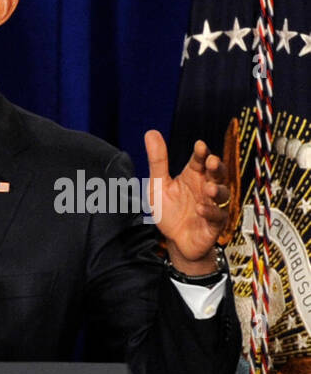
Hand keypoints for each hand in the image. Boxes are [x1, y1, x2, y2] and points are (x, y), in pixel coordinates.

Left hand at [144, 130, 229, 271]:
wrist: (174, 241)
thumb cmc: (169, 211)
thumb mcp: (158, 185)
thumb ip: (158, 161)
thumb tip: (151, 132)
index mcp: (193, 176)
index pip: (200, 160)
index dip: (201, 153)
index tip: (200, 146)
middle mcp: (206, 187)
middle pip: (217, 174)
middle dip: (217, 167)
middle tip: (212, 162)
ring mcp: (213, 205)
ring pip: (223, 194)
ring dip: (217, 190)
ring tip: (209, 189)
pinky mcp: (215, 223)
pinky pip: (218, 216)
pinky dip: (211, 212)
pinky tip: (201, 209)